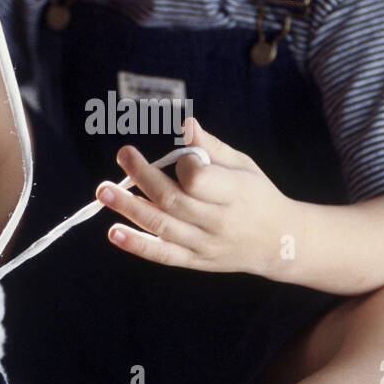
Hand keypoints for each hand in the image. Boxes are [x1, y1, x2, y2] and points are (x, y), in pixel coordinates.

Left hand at [95, 116, 300, 276]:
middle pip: (172, 200)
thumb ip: (212, 147)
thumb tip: (185, 122)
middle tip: (123, 155)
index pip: (198, 178)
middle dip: (142, 176)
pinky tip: (114, 232)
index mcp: (235, 192)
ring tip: (104, 191)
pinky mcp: (196, 261)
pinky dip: (137, 245)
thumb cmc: (256, 195)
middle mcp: (219, 222)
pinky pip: (163, 255)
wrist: (279, 243)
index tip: (179, 155)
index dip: (182, 163)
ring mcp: (206, 244)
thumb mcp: (243, 166)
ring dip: (129, 208)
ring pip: (162, 226)